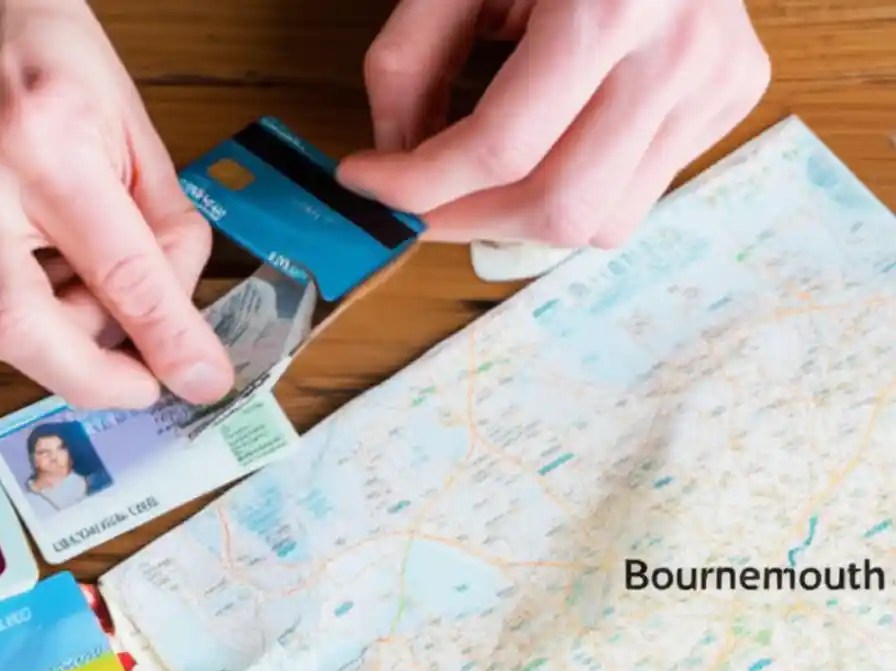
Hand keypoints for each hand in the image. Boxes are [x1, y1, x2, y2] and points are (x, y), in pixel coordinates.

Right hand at [0, 0, 232, 407]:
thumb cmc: (54, 58)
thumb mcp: (135, 130)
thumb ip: (164, 229)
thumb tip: (180, 325)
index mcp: (42, 140)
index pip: (115, 266)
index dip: (167, 336)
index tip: (202, 379)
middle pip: (20, 326)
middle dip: (93, 377)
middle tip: (145, 379)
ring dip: (58, 339)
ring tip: (83, 279)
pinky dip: (15, 329)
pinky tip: (41, 283)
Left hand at [338, 0, 771, 248]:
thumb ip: (409, 61)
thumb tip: (397, 159)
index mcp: (610, 7)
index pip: (500, 150)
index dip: (417, 185)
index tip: (366, 184)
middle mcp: (678, 53)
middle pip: (558, 207)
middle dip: (467, 221)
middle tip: (417, 202)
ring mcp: (716, 81)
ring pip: (603, 221)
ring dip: (522, 219)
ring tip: (480, 178)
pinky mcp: (732, 98)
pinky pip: (640, 193)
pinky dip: (578, 190)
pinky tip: (552, 142)